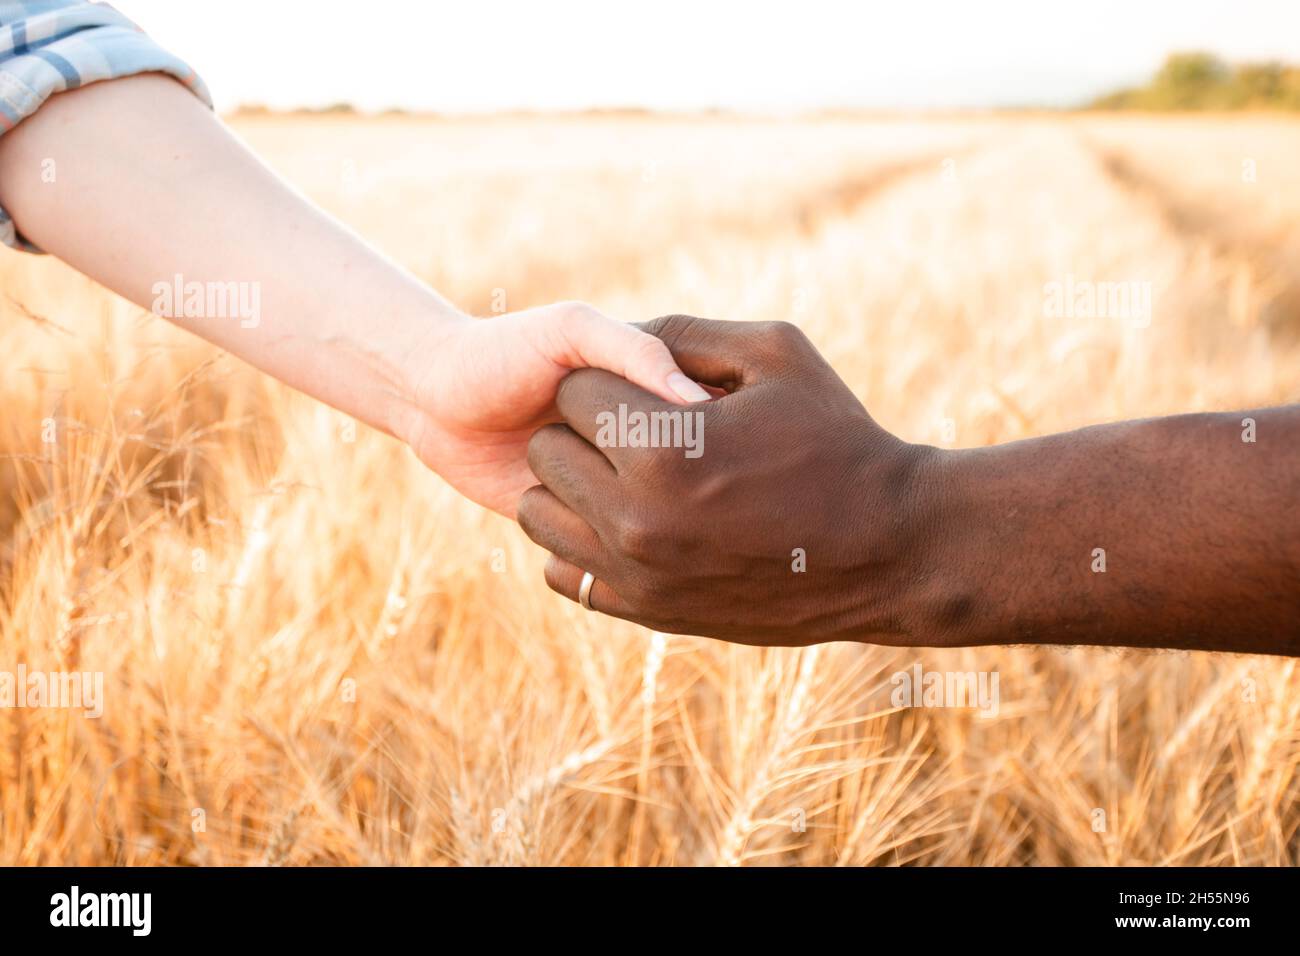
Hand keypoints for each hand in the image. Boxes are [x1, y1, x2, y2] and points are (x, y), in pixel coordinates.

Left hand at [399, 303, 709, 516]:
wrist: (435, 400)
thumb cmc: (505, 350)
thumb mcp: (571, 329)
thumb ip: (634, 350)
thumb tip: (696, 400)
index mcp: (659, 402)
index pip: (707, 425)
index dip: (691, 425)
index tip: (628, 414)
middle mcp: (648, 457)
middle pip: (679, 485)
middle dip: (634, 466)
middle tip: (567, 429)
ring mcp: (618, 502)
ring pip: (639, 527)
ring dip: (601, 505)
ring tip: (553, 460)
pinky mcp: (583, 535)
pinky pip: (600, 557)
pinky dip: (579, 533)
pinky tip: (556, 496)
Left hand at [516, 315, 942, 645]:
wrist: (887, 549)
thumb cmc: (838, 440)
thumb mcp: (776, 353)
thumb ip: (684, 333)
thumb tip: (618, 333)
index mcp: (664, 447)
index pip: (574, 390)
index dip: (610, 380)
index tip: (648, 391)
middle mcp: (636, 518)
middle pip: (548, 450)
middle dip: (587, 430)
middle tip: (640, 431)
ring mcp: (637, 573)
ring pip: (542, 514)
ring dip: (575, 487)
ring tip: (629, 476)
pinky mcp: (646, 612)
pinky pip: (564, 573)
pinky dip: (584, 544)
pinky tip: (633, 524)